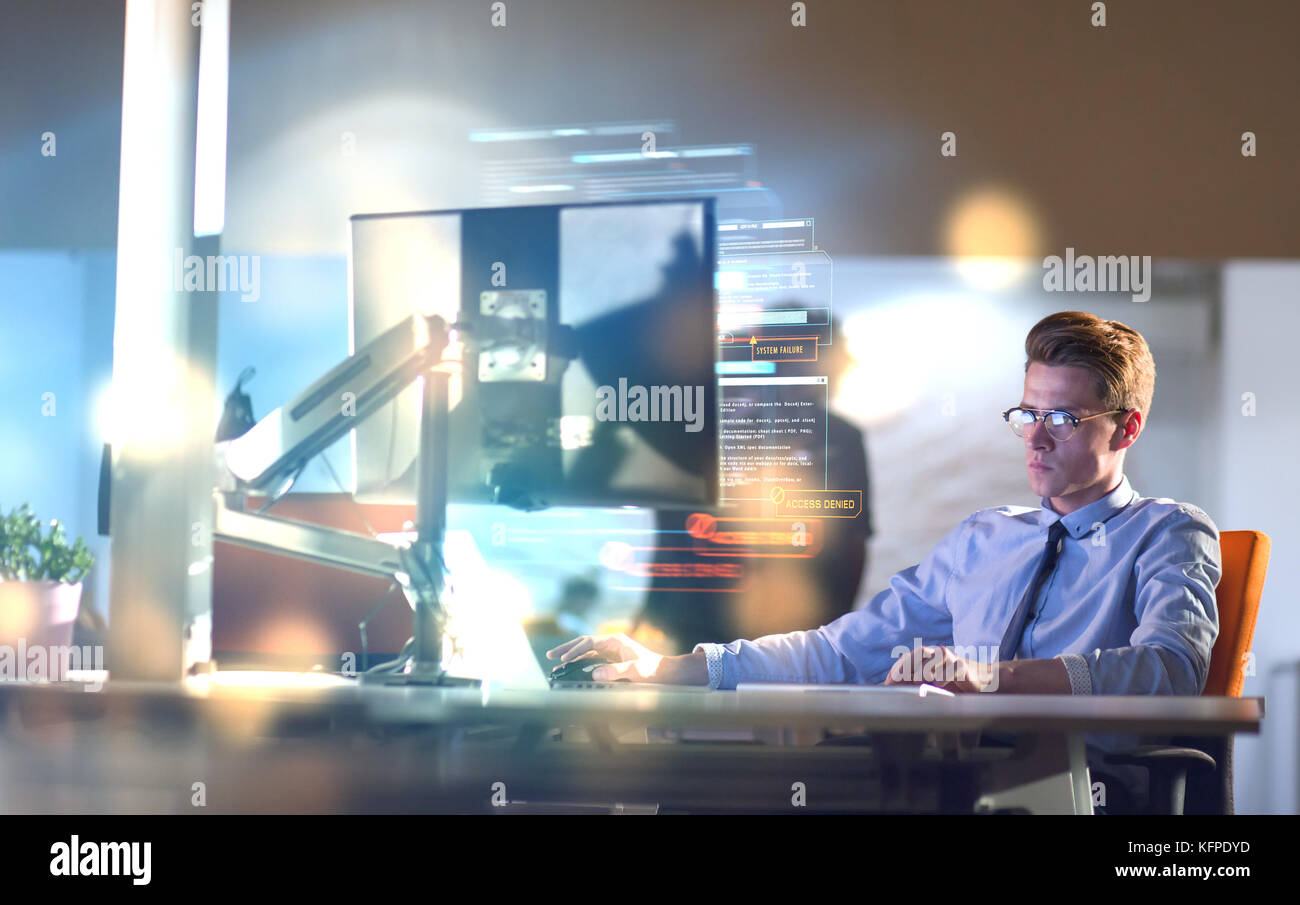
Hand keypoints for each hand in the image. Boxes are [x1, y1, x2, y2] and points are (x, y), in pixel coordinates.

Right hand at [545, 634, 706, 684]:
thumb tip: (594, 673)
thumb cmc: (653, 670)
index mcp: (616, 640)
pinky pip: (591, 657)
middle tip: (550, 655)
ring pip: (586, 649)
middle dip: (567, 648)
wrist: (665, 673)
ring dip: (571, 653)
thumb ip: (616, 671)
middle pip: (584, 642)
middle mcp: (611, 643)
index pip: (589, 642)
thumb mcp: (635, 670)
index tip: (564, 659)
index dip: (574, 650)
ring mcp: (611, 650)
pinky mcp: (611, 658)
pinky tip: (570, 665)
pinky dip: (579, 660)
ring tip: (555, 659)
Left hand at [884, 644, 996, 692]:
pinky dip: (941, 678)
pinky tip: (937, 686)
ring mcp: (952, 658)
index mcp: (929, 655)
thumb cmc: (953, 682)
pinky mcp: (963, 667)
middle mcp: (939, 653)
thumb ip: (916, 682)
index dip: (897, 668)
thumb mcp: (932, 682)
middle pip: (919, 652)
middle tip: (897, 682)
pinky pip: (950, 670)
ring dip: (923, 672)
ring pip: (934, 658)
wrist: (981, 680)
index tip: (888, 682)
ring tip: (917, 684)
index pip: (909, 657)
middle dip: (906, 667)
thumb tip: (896, 689)